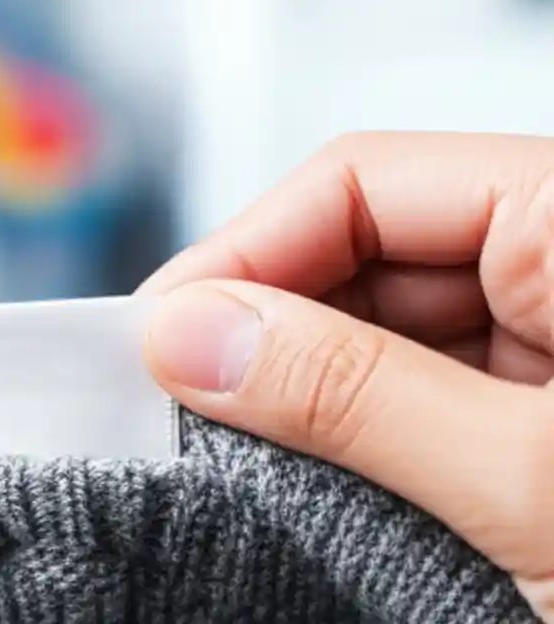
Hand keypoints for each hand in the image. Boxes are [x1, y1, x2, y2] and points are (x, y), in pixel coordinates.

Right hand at [139, 132, 553, 617]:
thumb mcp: (537, 490)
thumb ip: (353, 397)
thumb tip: (190, 335)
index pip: (362, 181)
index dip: (243, 251)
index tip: (156, 336)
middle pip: (360, 249)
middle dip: (263, 326)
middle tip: (177, 409)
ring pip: (377, 326)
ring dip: (300, 388)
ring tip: (240, 461)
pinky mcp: (545, 413)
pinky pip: (415, 392)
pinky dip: (350, 435)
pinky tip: (310, 479)